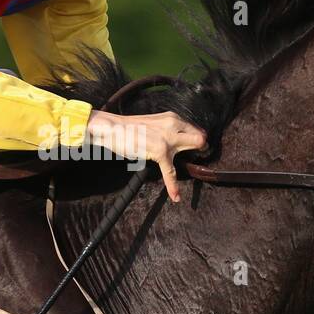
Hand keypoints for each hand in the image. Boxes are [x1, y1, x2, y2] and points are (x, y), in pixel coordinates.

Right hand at [85, 110, 207, 202]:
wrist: (113, 128)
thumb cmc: (129, 129)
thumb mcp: (155, 124)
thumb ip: (168, 130)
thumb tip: (179, 141)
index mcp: (172, 118)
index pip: (195, 129)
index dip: (198, 140)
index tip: (197, 149)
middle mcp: (173, 125)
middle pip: (199, 138)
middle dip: (201, 150)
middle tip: (197, 160)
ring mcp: (168, 138)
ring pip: (193, 148)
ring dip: (191, 163)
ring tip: (189, 173)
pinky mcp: (160, 152)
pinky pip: (170, 172)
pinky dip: (172, 185)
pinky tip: (175, 196)